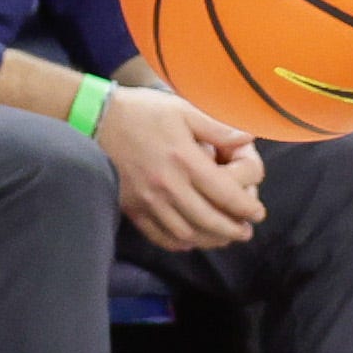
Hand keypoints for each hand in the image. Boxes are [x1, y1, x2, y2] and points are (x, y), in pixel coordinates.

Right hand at [94, 84, 268, 250]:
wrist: (94, 119)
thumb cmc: (142, 111)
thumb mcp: (183, 110)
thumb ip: (217, 128)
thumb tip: (248, 139)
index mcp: (185, 161)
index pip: (225, 193)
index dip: (246, 207)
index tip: (258, 213)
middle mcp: (169, 186)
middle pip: (208, 219)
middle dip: (232, 229)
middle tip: (246, 232)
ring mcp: (148, 201)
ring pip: (185, 232)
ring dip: (208, 239)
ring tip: (223, 238)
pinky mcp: (131, 208)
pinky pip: (157, 234)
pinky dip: (177, 242)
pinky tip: (189, 240)